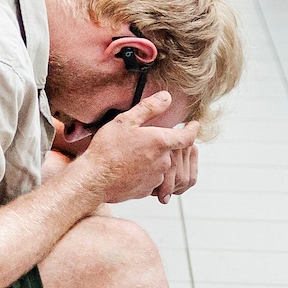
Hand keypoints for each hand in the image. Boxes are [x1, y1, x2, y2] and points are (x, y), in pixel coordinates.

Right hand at [78, 91, 197, 206]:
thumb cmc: (107, 149)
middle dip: (163, 145)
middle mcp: (163, 161)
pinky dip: (144, 173)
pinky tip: (128, 168)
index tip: (194, 125)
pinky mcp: (146, 190)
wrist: (94, 179)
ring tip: (132, 155)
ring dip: (152, 160)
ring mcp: (155, 178)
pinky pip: (151, 179)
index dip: (192, 130)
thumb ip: (148, 108)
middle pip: (171, 151)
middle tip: (146, 139)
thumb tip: (166, 97)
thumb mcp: (125, 121)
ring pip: (161, 166)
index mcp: (160, 142)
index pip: (187, 137)